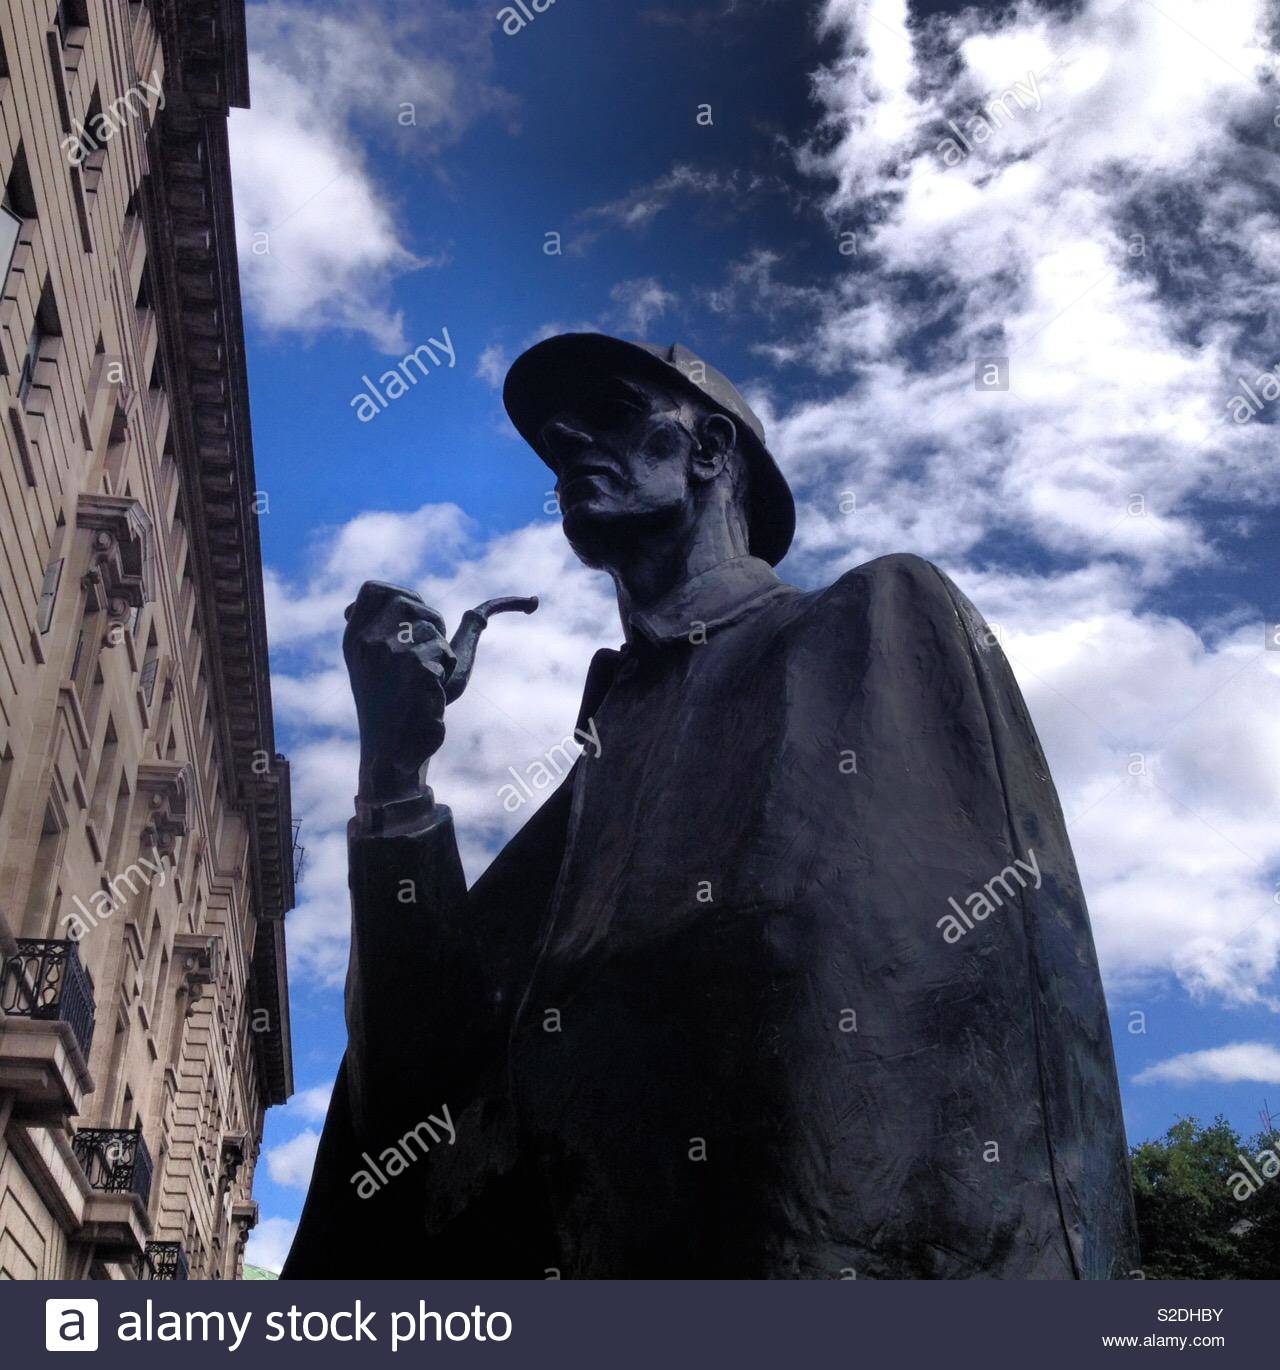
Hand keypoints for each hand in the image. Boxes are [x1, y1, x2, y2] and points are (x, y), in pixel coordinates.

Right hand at [343, 581, 456, 805]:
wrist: (390, 752)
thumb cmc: (387, 709)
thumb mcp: (369, 667)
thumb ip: (371, 633)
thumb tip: (349, 606)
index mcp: (353, 640)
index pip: (373, 590)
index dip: (400, 593)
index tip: (415, 609)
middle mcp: (367, 643)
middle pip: (411, 602)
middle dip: (430, 620)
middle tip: (431, 651)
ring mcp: (392, 655)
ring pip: (433, 630)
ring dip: (440, 653)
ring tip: (424, 681)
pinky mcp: (418, 670)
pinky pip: (446, 655)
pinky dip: (446, 673)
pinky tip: (428, 696)